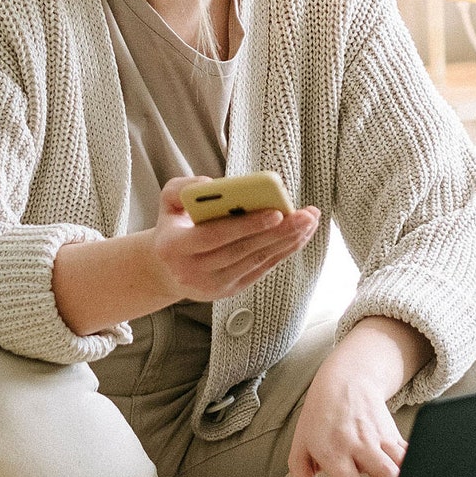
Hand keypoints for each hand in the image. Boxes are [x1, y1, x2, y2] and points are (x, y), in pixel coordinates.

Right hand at [146, 178, 319, 304]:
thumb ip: (182, 189)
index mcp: (174, 247)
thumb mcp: (167, 202)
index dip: (245, 225)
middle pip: (241, 251)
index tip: (275, 212)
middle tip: (305, 215)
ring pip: (255, 261)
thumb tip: (214, 186)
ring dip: (286, 241)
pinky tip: (299, 236)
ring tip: (308, 221)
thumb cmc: (174, 227)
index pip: (213, 236)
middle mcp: (192, 272)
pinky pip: (260, 269)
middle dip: (277, 232)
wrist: (166, 268)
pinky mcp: (229, 290)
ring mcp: (212, 285)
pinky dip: (282, 252)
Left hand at [284, 319, 424, 476]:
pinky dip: (417, 469)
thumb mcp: (300, 453)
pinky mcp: (394, 433)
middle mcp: (359, 444)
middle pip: (384, 473)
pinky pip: (409, 453)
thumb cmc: (318, 420)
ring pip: (402, 463)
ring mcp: (379, 437)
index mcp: (334, 452)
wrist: (343, 379)